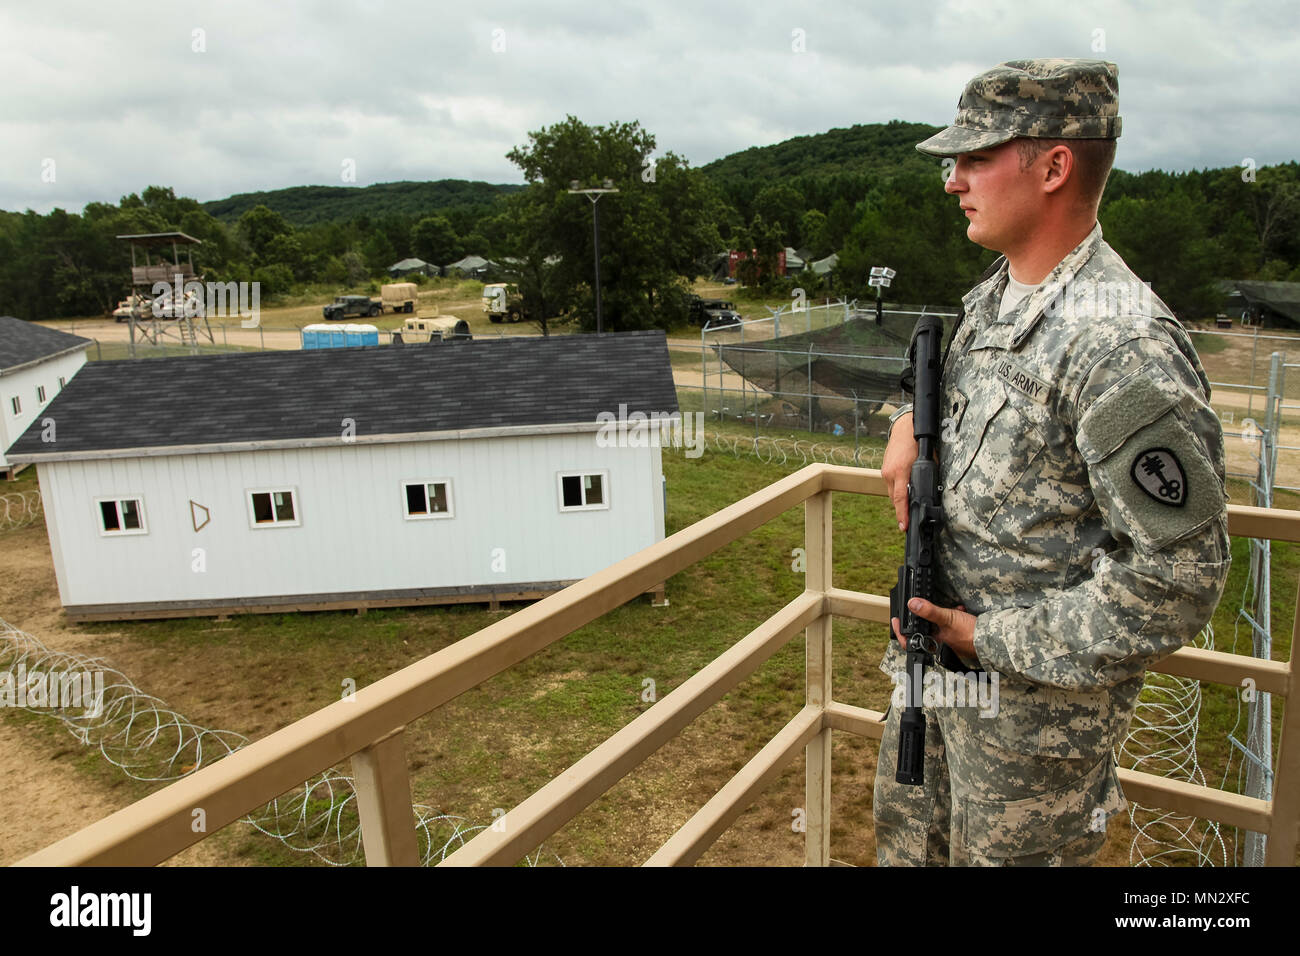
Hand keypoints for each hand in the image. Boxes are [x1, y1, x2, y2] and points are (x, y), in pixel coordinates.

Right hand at [882, 412, 917, 530]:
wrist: (904, 427)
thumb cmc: (917, 442)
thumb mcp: (928, 459)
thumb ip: (928, 476)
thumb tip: (934, 491)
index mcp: (900, 471)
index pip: (900, 498)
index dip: (902, 514)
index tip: (903, 526)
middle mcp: (890, 473)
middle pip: (895, 499)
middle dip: (902, 509)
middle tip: (908, 521)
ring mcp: (885, 471)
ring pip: (892, 492)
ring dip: (900, 498)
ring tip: (908, 505)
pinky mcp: (884, 469)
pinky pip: (890, 485)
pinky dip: (897, 489)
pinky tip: (904, 489)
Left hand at [891, 598, 976, 660]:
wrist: (993, 640)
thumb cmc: (971, 635)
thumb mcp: (947, 619)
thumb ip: (929, 611)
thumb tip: (912, 604)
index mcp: (933, 644)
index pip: (910, 642)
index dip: (900, 632)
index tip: (895, 621)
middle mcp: (940, 644)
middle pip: (924, 631)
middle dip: (924, 617)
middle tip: (919, 607)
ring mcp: (950, 641)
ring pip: (938, 626)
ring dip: (940, 615)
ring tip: (947, 607)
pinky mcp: (960, 636)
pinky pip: (951, 625)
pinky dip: (953, 616)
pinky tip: (959, 609)